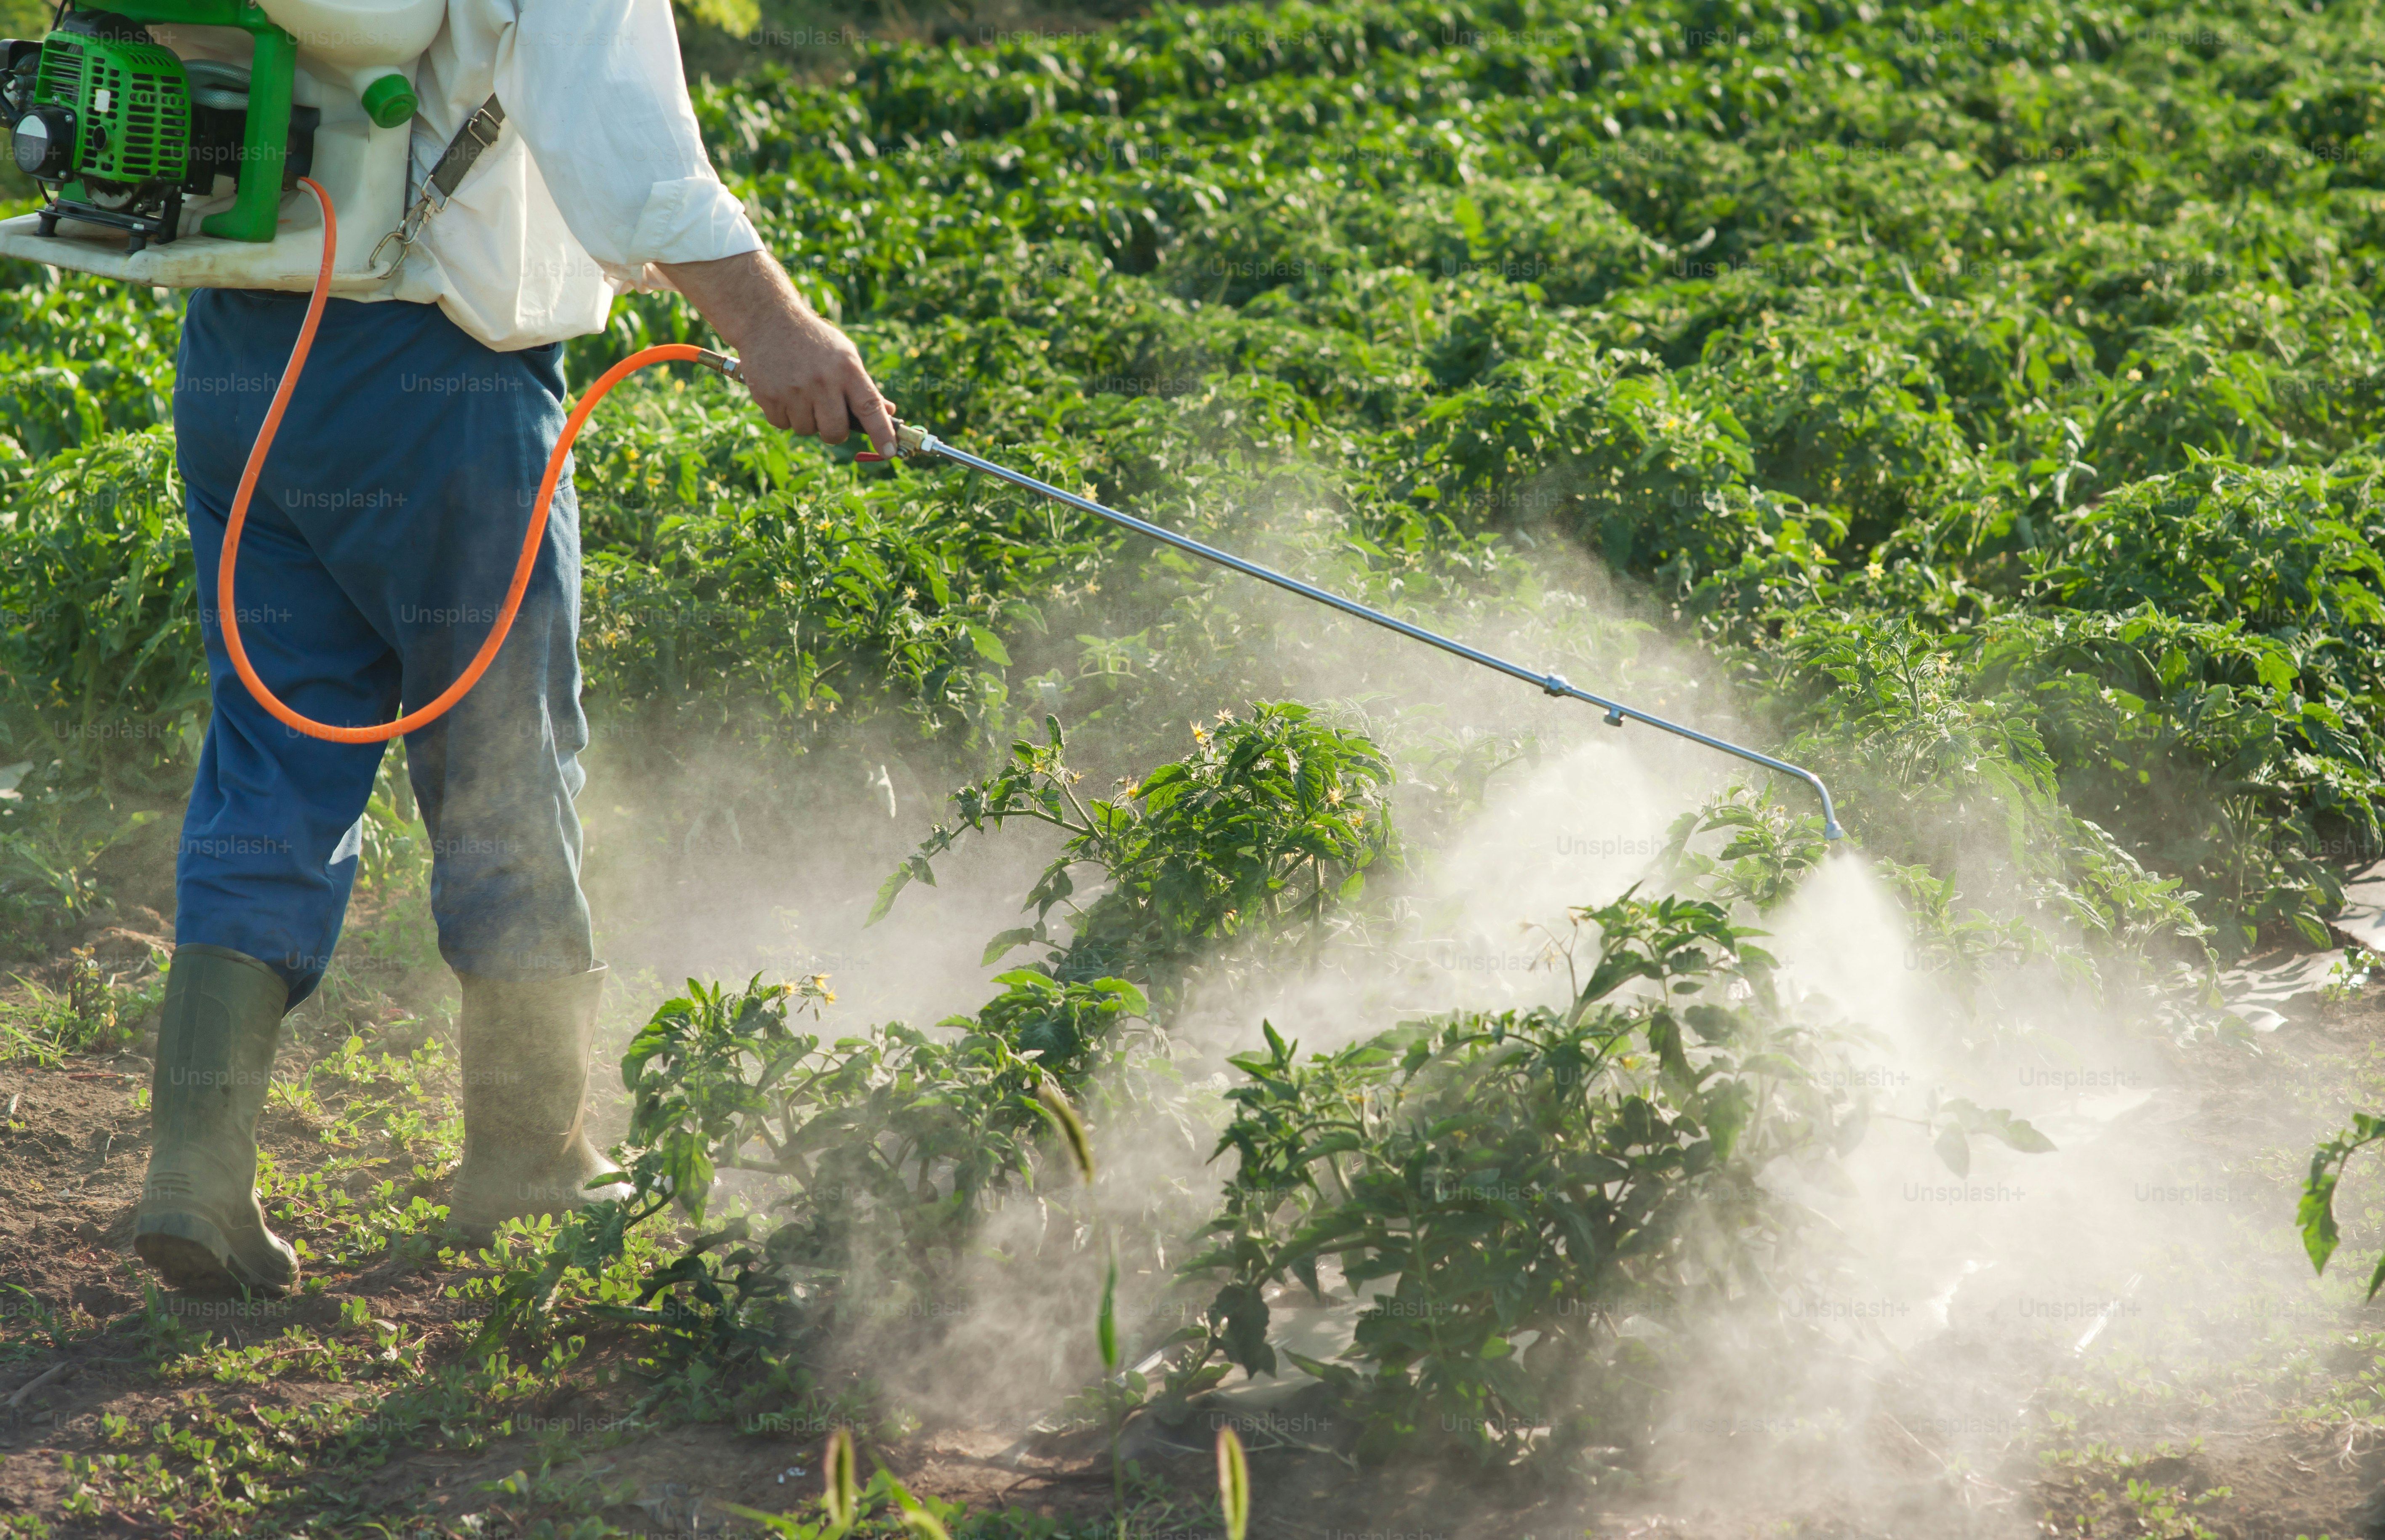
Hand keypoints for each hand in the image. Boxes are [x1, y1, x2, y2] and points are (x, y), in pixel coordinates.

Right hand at [653, 248, 896, 455]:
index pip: (870, 408)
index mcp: (846, 369)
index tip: (890, 451)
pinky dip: (784, 414)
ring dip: (806, 419)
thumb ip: (863, 387)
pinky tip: (783, 391)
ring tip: (800, 392)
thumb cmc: (814, 342)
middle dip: (834, 432)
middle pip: (835, 432)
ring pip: (806, 430)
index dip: (882, 433)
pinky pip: (783, 424)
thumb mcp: (845, 355)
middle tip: (829, 418)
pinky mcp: (769, 396)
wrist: (769, 320)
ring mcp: (793, 390)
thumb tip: (888, 412)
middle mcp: (822, 381)